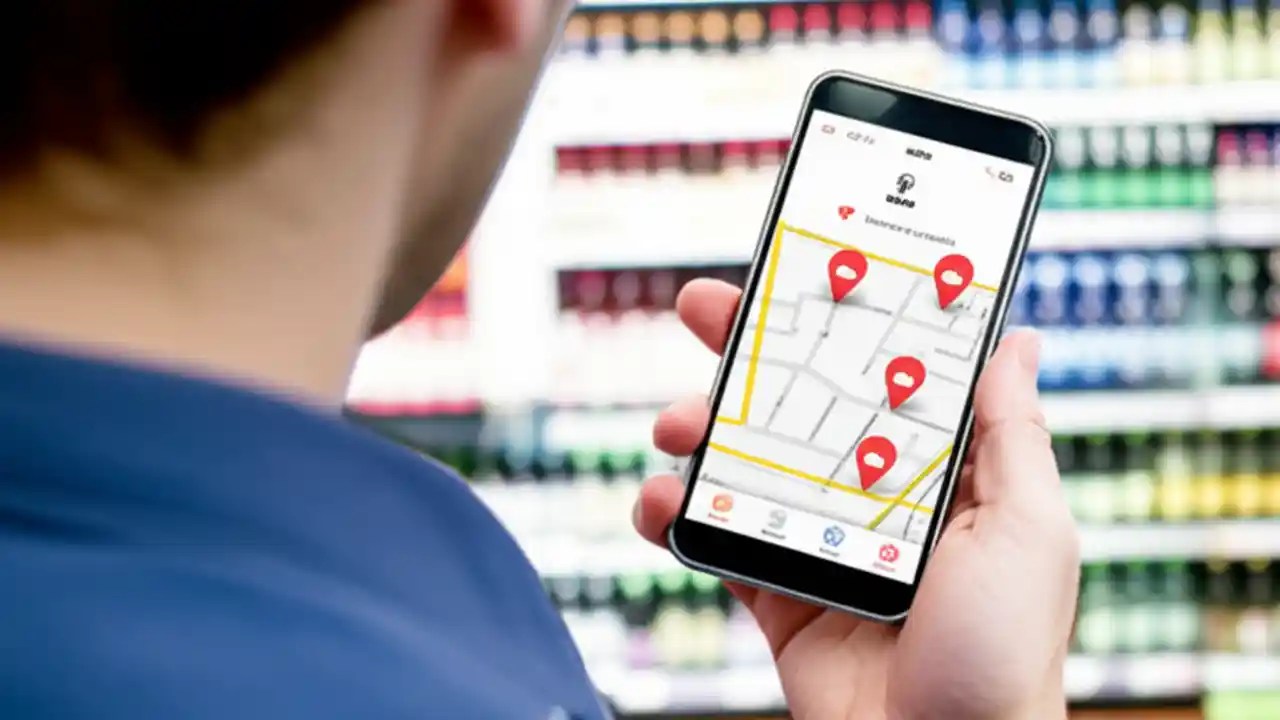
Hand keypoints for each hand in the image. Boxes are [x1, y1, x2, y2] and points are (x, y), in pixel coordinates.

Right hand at [633, 279, 1079, 719]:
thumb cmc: (1005, 656)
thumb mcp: (1028, 532)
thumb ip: (1011, 437)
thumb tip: (1018, 343)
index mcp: (942, 477)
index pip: (886, 377)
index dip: (844, 322)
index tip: (804, 272)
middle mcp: (877, 501)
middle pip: (803, 405)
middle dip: (750, 354)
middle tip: (704, 308)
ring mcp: (821, 543)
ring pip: (748, 463)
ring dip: (701, 431)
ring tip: (676, 425)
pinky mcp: (777, 592)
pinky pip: (717, 539)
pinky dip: (675, 515)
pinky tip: (659, 500)